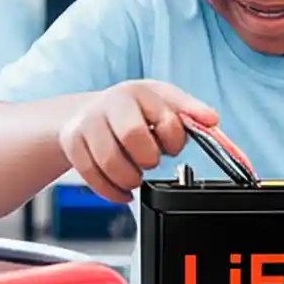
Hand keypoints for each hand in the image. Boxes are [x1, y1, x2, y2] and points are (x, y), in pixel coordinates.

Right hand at [58, 80, 218, 202]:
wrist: (86, 113)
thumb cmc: (132, 111)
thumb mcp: (163, 102)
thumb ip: (190, 111)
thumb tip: (212, 119)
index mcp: (140, 92)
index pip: (165, 120)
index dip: (174, 141)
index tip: (172, 146)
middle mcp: (111, 104)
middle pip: (133, 137)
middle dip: (148, 158)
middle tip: (149, 160)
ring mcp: (88, 123)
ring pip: (110, 162)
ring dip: (129, 179)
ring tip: (135, 176)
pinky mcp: (72, 144)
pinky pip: (92, 177)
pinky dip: (112, 192)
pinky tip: (122, 191)